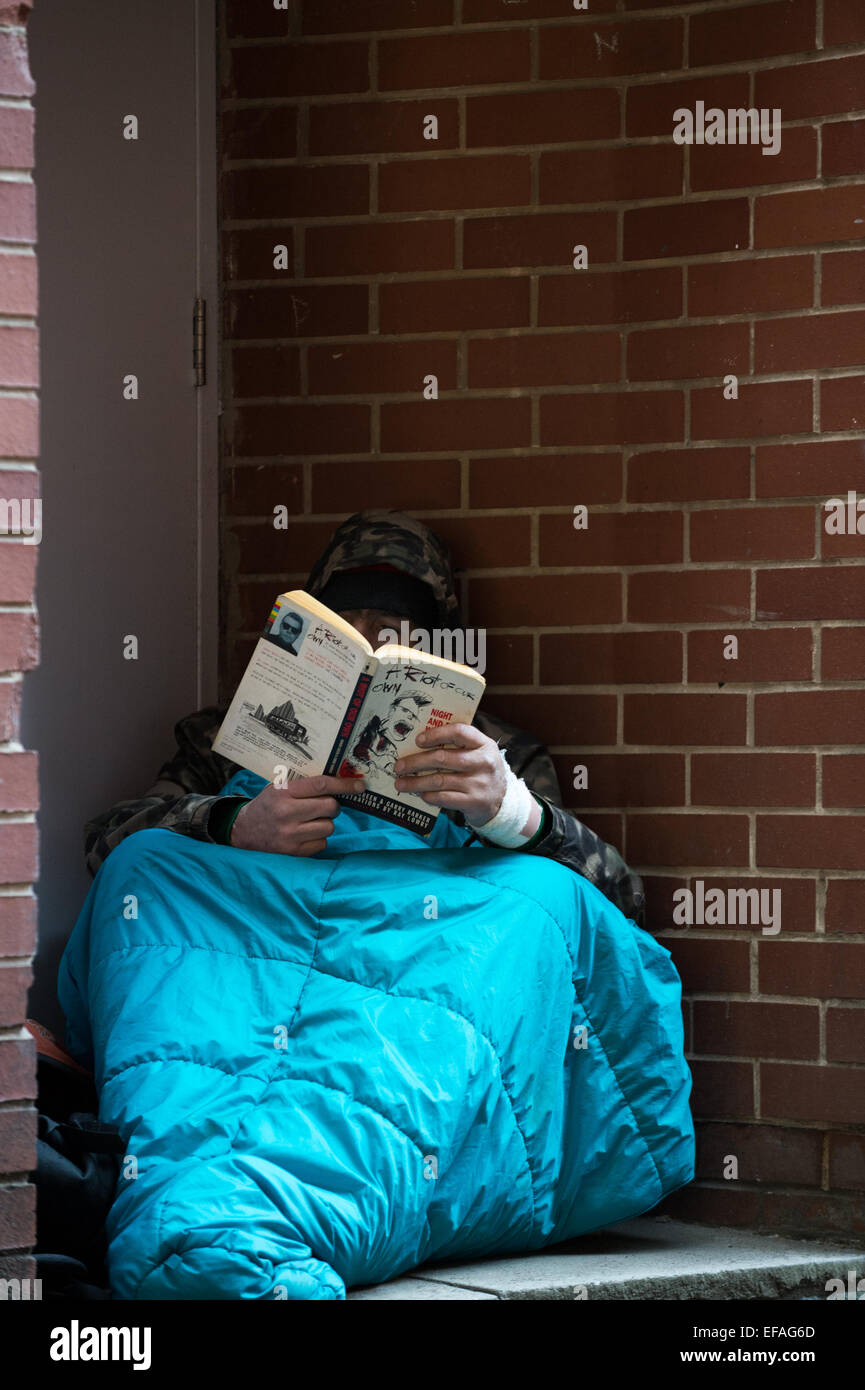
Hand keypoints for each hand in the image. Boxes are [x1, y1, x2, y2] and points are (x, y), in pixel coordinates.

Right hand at [230, 774, 364, 855]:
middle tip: (324, 806)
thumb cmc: (267, 805)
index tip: (359, 785)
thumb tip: (340, 780)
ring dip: (325, 822)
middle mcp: (287, 813)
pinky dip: (318, 838)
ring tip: (310, 821)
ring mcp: (290, 835)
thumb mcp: (278, 787)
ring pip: (329, 826)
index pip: (321, 785)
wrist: (243, 832)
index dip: (344, 785)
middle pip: (331, 807)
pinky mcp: (293, 852)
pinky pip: (322, 843)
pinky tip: (304, 834)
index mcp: (283, 792)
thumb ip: (303, 784)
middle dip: (333, 805)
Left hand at [393, 724, 513, 826]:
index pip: (459, 732)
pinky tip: (420, 794)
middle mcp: (484, 762)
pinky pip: (444, 798)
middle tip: (399, 766)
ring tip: (400, 783)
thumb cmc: (482, 771)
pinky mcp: (474, 802)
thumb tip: (420, 742)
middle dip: (416, 762)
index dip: (436, 734)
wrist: (502, 801)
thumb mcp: (478, 753)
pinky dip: (428, 796)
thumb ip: (457, 745)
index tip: (418, 740)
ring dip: (415, 782)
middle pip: (443, 758)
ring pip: (439, 780)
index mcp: (484, 744)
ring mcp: (479, 784)